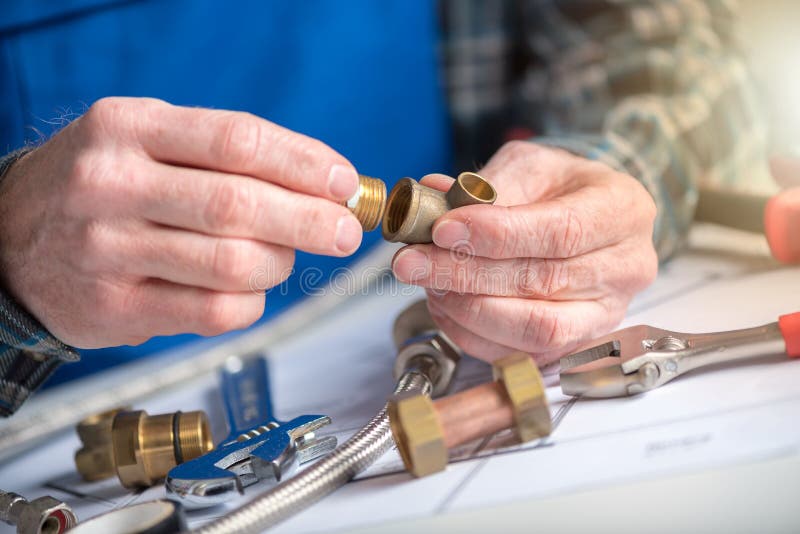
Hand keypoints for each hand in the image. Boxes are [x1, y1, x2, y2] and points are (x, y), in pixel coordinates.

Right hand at [0, 97, 361, 347]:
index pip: (237, 140)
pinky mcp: (115, 307)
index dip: (304, 163)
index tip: (344, 182)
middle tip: (344, 231)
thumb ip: (224, 154)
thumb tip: (322, 182)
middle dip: (310, 220)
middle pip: (239, 205)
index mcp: (128, 128)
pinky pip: (214, 311)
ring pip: (233, 264)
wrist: (11, 237)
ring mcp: (109, 250)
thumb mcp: (145, 140)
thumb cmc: (102, 184)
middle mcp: (113, 185)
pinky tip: (249, 288)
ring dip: (280, 263)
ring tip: (284, 255)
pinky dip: (251, 302)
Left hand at [392, 142, 657, 363]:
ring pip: (532, 327)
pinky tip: (444, 306)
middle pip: (542, 281)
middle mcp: (624, 268)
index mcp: (622, 211)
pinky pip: (519, 352)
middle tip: (411, 261)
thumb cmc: (560, 191)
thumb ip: (488, 185)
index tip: (442, 229)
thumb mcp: (532, 167)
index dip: (497, 235)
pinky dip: (472, 334)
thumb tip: (433, 197)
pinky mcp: (574, 345)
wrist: (588, 224)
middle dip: (466, 273)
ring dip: (467, 308)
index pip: (560, 231)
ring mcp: (604, 314)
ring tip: (428, 282)